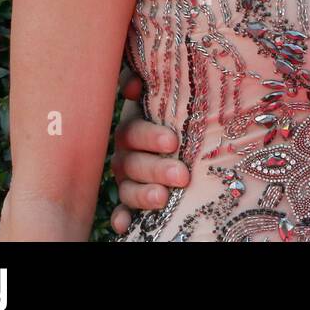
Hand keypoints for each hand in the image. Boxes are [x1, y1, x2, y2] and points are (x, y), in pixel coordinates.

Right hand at [109, 66, 189, 234]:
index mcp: (134, 128)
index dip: (149, 137)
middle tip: (182, 175)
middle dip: (157, 169)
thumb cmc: (179, 111)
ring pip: (129, 187)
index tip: (173, 142)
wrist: (186, 136)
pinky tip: (125, 226)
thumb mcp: (169, 96)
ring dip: (144, 194)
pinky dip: (123, 217)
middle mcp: (127, 153)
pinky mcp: (131, 200)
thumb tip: (134, 84)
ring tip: (163, 199)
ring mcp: (128, 178)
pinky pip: (122, 210)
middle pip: (133, 162)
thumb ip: (151, 82)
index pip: (132, 132)